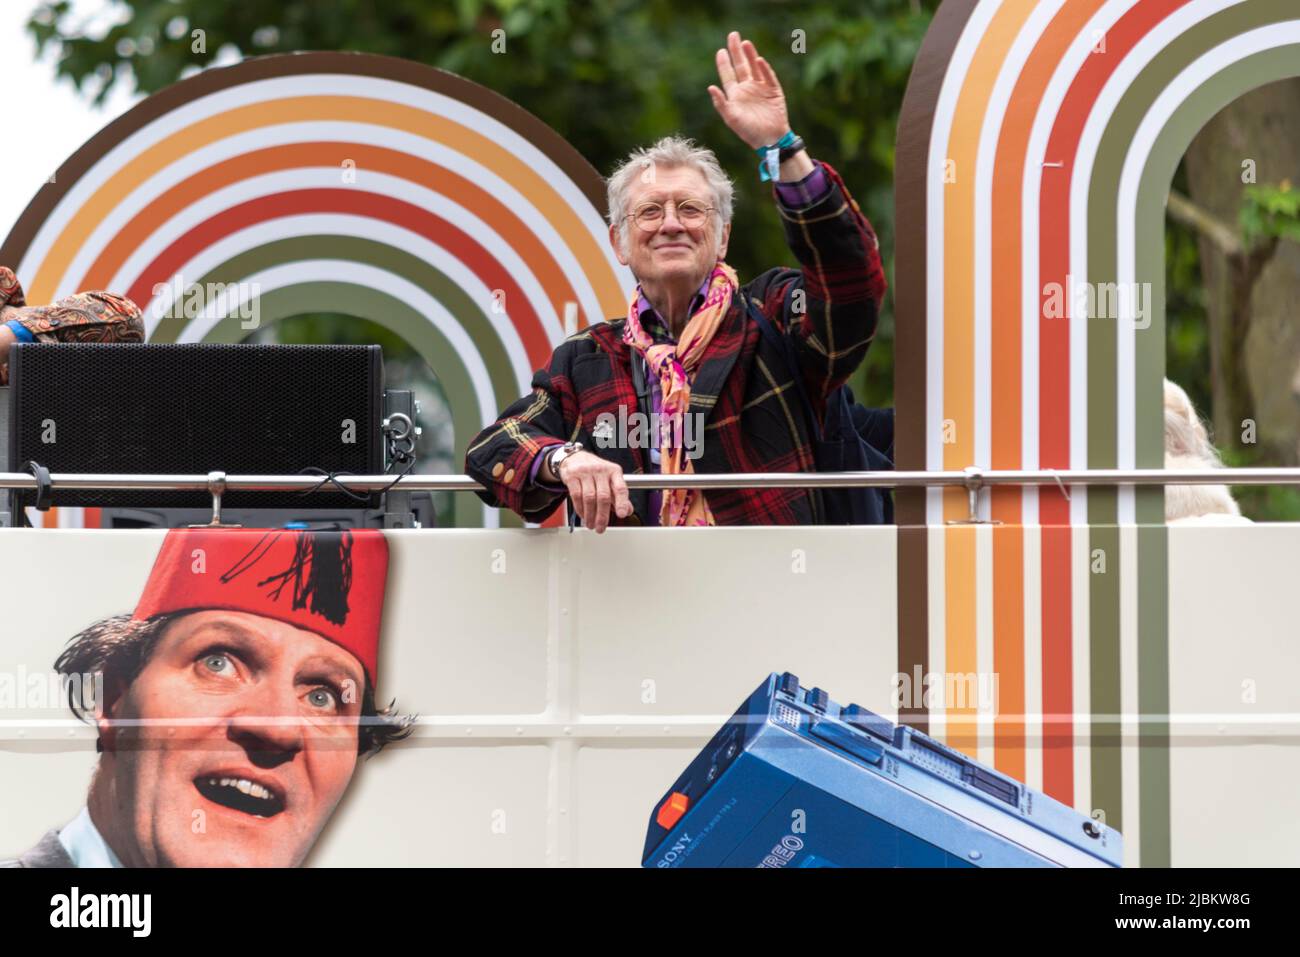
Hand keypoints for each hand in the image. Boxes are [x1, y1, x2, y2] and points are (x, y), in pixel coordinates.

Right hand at [555, 450, 632, 532]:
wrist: (575, 457)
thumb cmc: (595, 471)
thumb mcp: (610, 479)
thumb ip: (619, 496)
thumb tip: (627, 510)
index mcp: (614, 471)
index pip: (620, 488)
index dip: (622, 502)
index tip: (622, 514)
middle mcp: (601, 470)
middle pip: (603, 496)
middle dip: (602, 516)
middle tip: (601, 527)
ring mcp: (585, 472)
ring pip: (589, 498)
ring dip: (590, 515)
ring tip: (591, 524)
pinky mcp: (572, 476)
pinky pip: (576, 496)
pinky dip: (580, 509)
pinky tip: (583, 515)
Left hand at [708, 31, 789, 150]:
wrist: (770, 139)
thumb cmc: (749, 132)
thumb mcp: (732, 119)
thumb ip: (721, 104)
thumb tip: (710, 87)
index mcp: (735, 95)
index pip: (728, 75)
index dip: (724, 63)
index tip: (721, 51)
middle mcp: (747, 89)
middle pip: (740, 66)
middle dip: (736, 51)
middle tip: (733, 35)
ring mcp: (761, 88)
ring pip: (754, 68)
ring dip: (750, 56)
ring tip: (745, 43)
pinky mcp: (774, 91)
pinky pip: (769, 77)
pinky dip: (764, 69)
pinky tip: (759, 61)